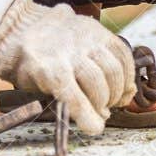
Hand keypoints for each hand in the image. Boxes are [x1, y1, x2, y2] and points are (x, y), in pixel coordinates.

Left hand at [0, 0, 136, 134]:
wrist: (29, 26)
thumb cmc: (30, 65)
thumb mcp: (28, 86)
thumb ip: (57, 102)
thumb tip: (95, 122)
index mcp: (45, 68)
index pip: (69, 94)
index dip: (85, 114)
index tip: (95, 129)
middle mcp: (68, 51)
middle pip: (96, 82)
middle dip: (102, 104)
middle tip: (101, 114)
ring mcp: (87, 39)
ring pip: (114, 70)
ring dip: (116, 92)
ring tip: (110, 101)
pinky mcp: (102, 32)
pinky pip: (123, 56)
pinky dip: (127, 75)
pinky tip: (122, 87)